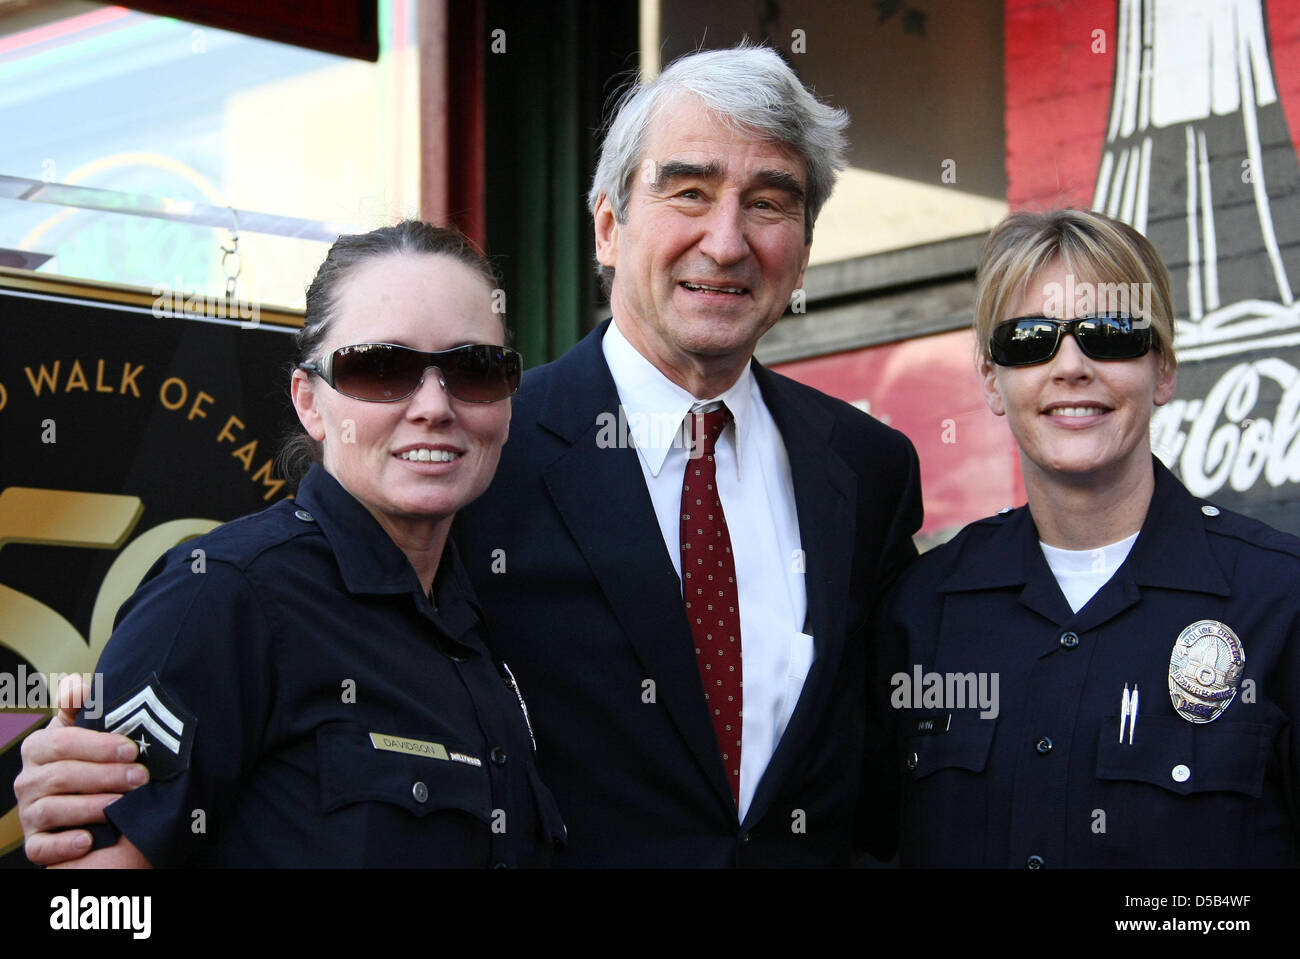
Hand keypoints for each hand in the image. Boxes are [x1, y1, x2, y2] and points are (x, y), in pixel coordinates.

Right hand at [13, 674, 150, 866]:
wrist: (85, 801)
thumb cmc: (90, 758)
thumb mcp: (86, 729)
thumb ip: (83, 705)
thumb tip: (77, 685)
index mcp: (40, 747)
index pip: (63, 742)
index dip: (98, 746)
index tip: (132, 749)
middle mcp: (28, 780)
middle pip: (62, 776)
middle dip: (105, 776)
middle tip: (141, 778)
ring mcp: (29, 812)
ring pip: (53, 810)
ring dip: (91, 808)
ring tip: (123, 806)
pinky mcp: (35, 842)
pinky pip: (41, 847)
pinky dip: (63, 845)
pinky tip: (88, 841)